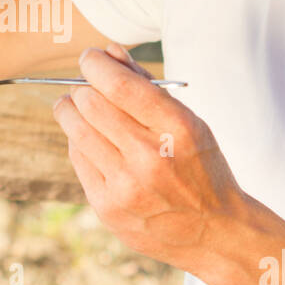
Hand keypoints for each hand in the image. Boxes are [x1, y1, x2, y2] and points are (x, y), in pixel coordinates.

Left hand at [51, 42, 251, 274]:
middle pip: (90, 105)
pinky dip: (79, 142)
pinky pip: (78, 160)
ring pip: (76, 131)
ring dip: (69, 111)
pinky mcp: (108, 208)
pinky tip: (90, 140)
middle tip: (84, 87)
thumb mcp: (189, 121)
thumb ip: (147, 86)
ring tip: (73, 106)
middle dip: (81, 88)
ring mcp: (126, 187)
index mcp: (178, 129)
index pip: (120, 85)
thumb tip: (107, 52)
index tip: (90, 59)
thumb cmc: (201, 167)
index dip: (96, 64)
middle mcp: (150, 158)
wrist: (215, 232)